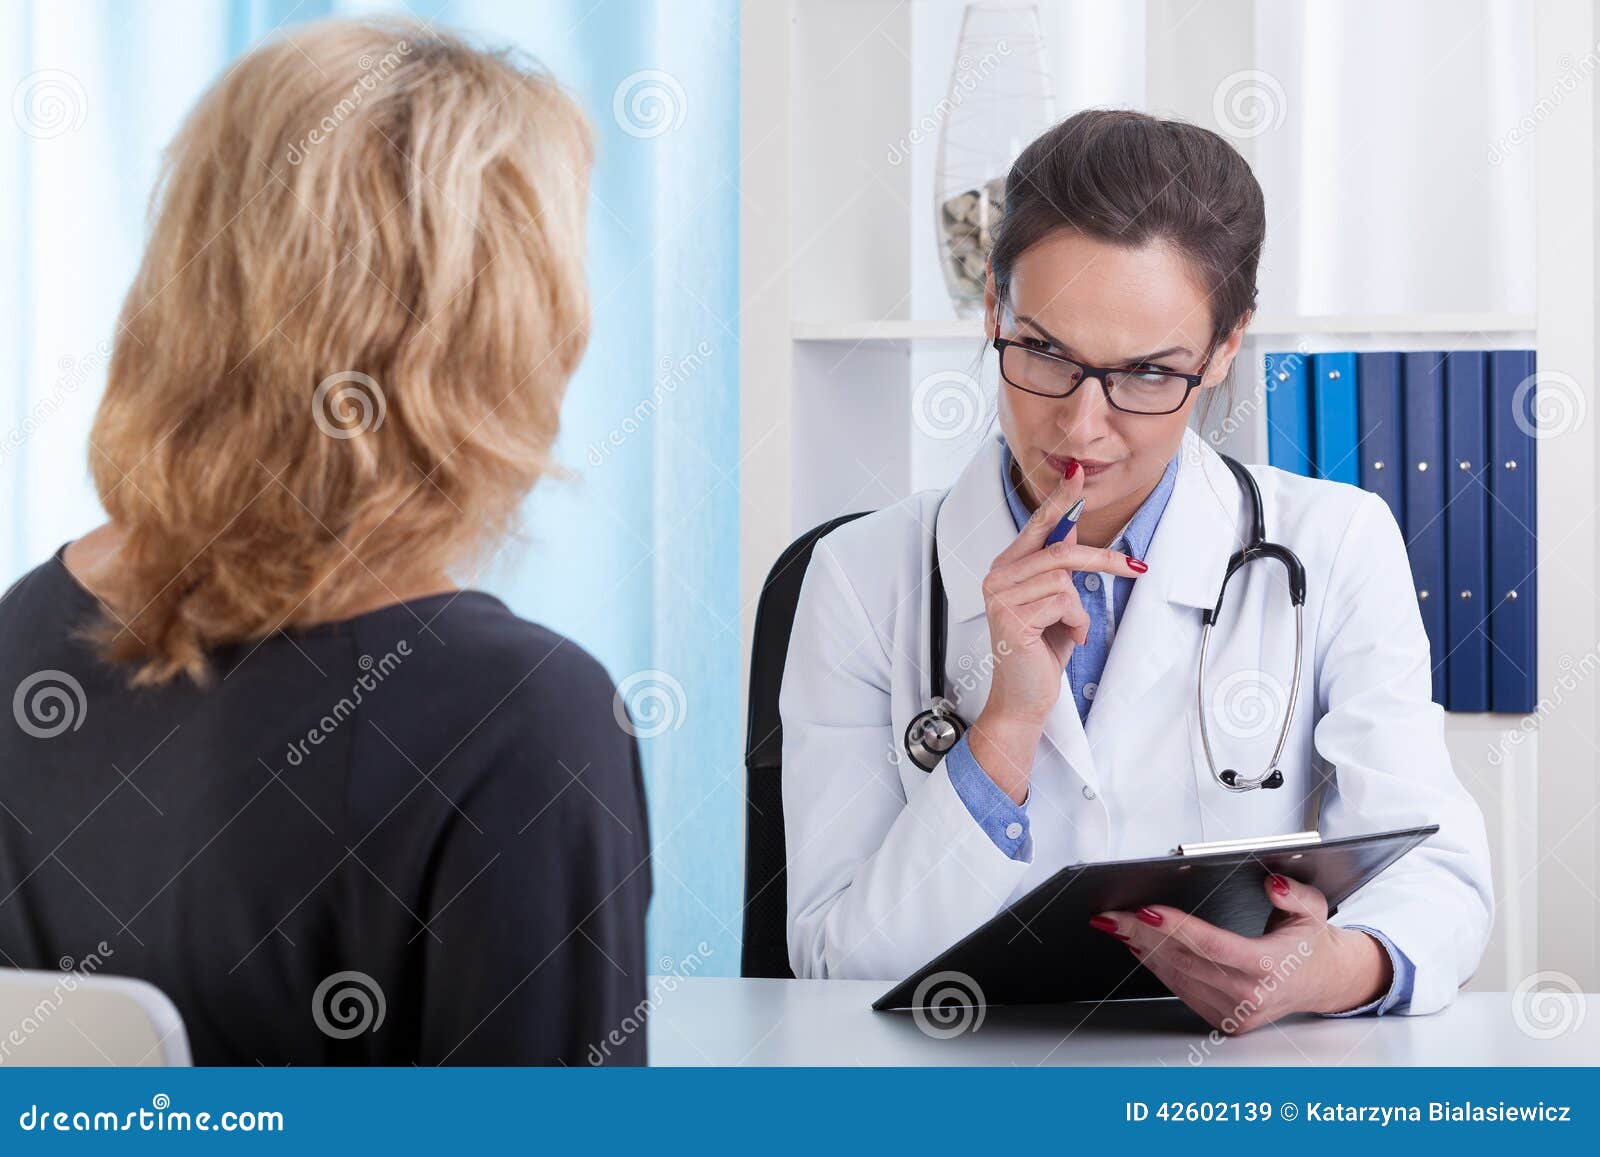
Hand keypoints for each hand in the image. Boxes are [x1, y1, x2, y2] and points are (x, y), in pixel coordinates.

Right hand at [968, 465, 1146, 802]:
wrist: (1022, 699)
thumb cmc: (1039, 653)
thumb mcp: (1054, 603)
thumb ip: (1056, 567)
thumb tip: (1072, 530)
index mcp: (1006, 567)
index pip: (1037, 525)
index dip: (1060, 500)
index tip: (1077, 473)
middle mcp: (997, 576)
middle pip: (1061, 550)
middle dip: (1104, 559)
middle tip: (1137, 567)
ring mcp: (1000, 595)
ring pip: (1065, 580)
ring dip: (1080, 610)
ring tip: (1070, 632)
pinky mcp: (1012, 616)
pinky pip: (1065, 603)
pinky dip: (1076, 624)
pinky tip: (1065, 641)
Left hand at [1090, 874, 1393, 1033]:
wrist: (1322, 982)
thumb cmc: (1310, 945)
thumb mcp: (1313, 910)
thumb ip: (1294, 894)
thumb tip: (1272, 884)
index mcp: (1269, 968)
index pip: (1213, 945)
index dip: (1175, 927)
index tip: (1144, 911)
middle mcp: (1248, 997)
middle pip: (1185, 960)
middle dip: (1143, 934)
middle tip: (1112, 914)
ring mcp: (1233, 1013)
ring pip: (1176, 976)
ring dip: (1142, 950)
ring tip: (1117, 925)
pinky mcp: (1221, 1019)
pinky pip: (1180, 988)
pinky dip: (1156, 965)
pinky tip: (1139, 946)